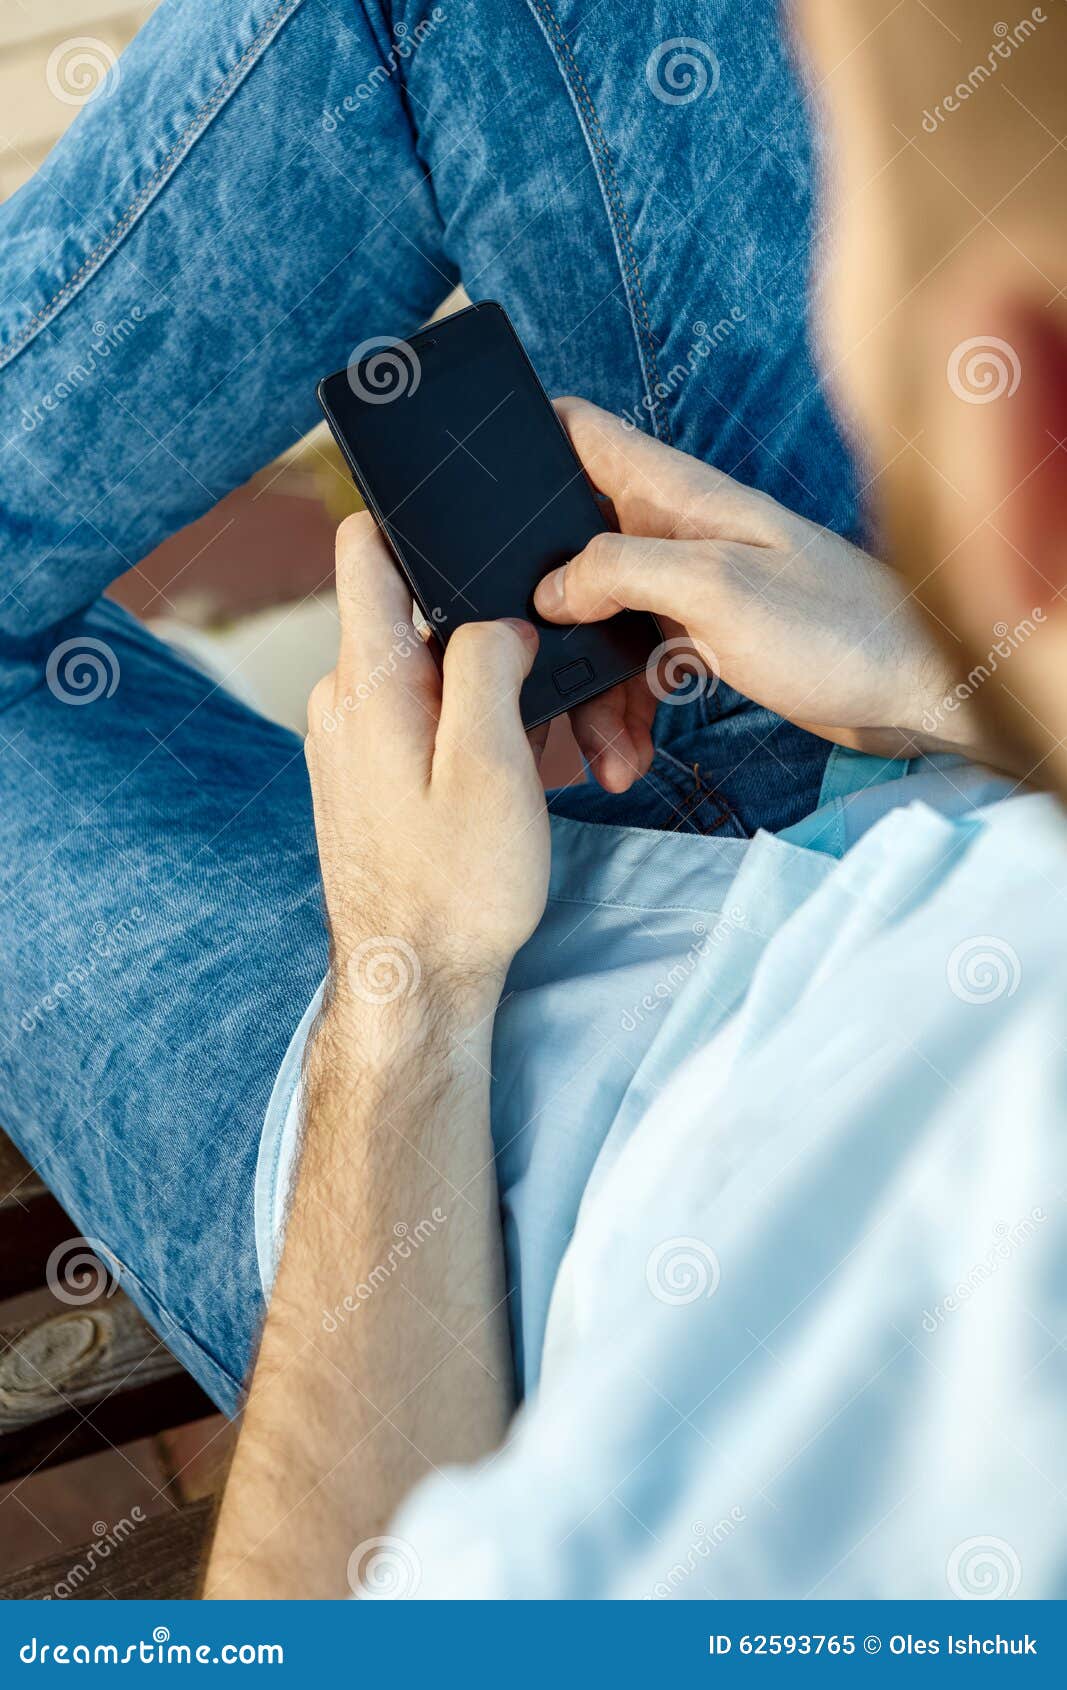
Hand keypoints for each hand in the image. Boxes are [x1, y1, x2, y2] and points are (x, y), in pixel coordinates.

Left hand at [306, 513, 549, 1009]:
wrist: (415, 982)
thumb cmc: (457, 887)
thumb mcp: (492, 764)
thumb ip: (488, 665)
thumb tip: (496, 618)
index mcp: (366, 680)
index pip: (365, 549)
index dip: (416, 519)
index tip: (476, 523)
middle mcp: (342, 700)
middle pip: (419, 617)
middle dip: (489, 641)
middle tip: (553, 693)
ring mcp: (349, 739)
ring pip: (429, 676)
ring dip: (487, 699)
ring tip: (538, 759)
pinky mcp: (365, 774)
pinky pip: (423, 722)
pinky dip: (469, 735)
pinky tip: (508, 783)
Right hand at [538, 398, 973, 764]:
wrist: (914, 692)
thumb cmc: (836, 627)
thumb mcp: (716, 589)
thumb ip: (622, 572)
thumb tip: (548, 587)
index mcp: (674, 496)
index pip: (580, 435)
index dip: (521, 440)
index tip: (467, 485)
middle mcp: (672, 533)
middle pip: (569, 551)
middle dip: (537, 609)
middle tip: (513, 666)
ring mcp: (686, 588)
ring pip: (597, 626)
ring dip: (587, 689)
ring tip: (596, 752)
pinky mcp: (702, 640)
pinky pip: (635, 670)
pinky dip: (625, 713)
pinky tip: (626, 757)